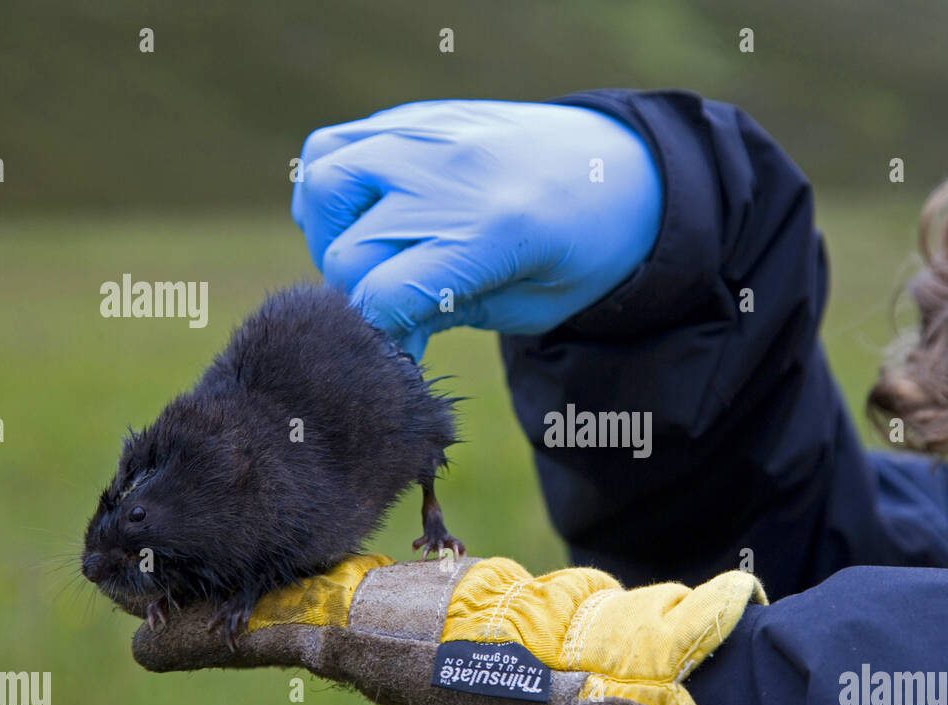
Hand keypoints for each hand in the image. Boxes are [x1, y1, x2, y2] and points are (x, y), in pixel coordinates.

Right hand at [290, 100, 663, 356]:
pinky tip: (362, 216)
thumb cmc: (585, 250)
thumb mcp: (534, 306)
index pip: (383, 295)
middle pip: (348, 252)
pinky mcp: (414, 117)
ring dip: (330, 235)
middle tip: (397, 307)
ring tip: (369, 257)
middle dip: (359, 296)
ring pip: (323, 186)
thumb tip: (381, 333)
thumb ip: (451, 316)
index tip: (404, 344)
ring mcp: (427, 136)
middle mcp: (450, 176)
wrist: (624, 169)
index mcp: (494, 232)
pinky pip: (333, 147)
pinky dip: (329, 189)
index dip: (381, 335)